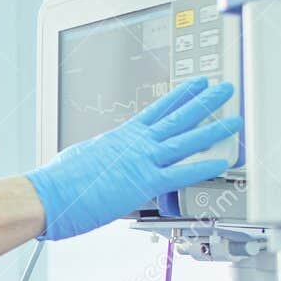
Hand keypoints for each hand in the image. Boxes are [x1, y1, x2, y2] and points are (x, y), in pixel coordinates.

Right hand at [26, 77, 242, 241]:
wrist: (47, 196)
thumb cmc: (56, 183)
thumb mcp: (80, 158)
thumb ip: (98, 156)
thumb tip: (97, 160)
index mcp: (119, 137)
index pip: (157, 111)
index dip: (179, 96)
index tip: (195, 85)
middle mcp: (134, 143)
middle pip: (177, 117)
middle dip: (203, 101)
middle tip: (223, 88)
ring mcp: (140, 161)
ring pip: (185, 139)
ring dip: (213, 127)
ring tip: (234, 117)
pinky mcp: (143, 183)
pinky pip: (181, 172)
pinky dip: (204, 166)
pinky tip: (222, 161)